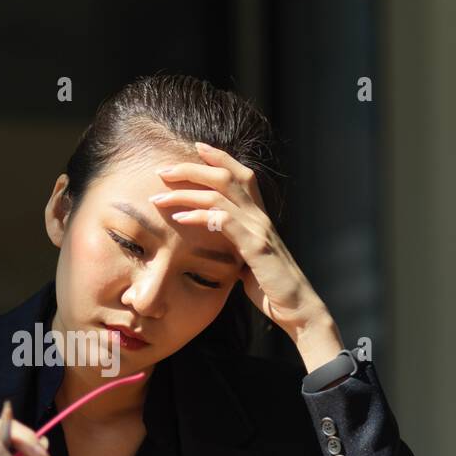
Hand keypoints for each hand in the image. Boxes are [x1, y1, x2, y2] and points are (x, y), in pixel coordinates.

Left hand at [148, 141, 340, 352]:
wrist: (297, 308)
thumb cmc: (271, 286)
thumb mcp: (249, 259)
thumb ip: (235, 243)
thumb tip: (217, 240)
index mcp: (259, 216)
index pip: (241, 174)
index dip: (220, 157)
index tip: (195, 147)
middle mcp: (260, 216)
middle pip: (225, 177)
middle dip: (191, 169)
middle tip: (161, 170)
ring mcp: (259, 229)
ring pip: (220, 195)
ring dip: (185, 193)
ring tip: (159, 197)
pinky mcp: (255, 247)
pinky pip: (224, 222)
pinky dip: (199, 216)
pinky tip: (179, 219)